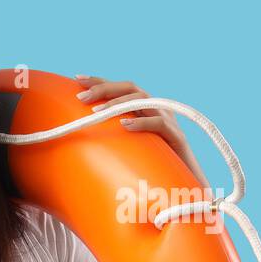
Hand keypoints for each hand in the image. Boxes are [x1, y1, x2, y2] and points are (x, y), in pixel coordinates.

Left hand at [74, 74, 211, 190]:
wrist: (183, 183)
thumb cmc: (150, 166)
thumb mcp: (127, 147)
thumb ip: (110, 137)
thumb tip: (80, 133)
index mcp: (144, 108)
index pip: (121, 88)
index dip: (100, 81)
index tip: (77, 78)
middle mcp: (156, 108)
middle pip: (130, 88)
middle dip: (104, 89)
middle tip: (81, 98)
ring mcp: (168, 120)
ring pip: (143, 100)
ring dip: (117, 104)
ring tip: (96, 112)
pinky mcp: (176, 137)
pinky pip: (159, 123)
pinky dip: (141, 122)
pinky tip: (124, 126)